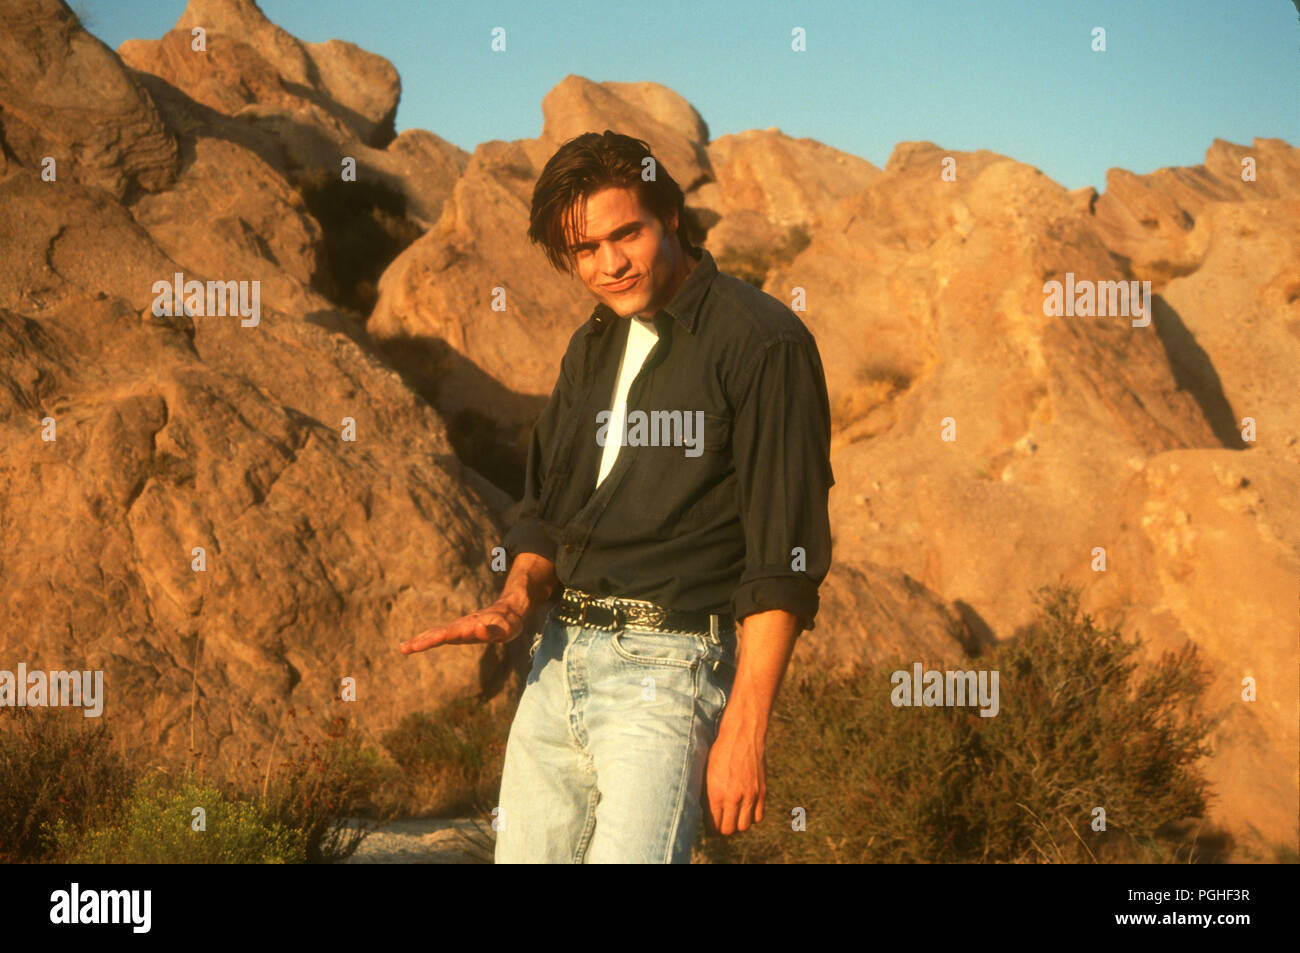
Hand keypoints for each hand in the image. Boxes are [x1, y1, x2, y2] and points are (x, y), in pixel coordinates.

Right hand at [400, 597, 527, 653]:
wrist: (509, 611)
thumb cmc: (509, 623)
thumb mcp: (505, 629)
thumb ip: (492, 630)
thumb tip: (478, 627)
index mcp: (468, 627)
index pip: (447, 634)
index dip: (432, 640)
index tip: (417, 646)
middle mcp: (461, 626)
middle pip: (437, 633)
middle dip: (420, 641)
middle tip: (403, 648)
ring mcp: (459, 628)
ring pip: (436, 633)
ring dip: (420, 640)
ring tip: (404, 648)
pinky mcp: (460, 631)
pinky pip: (440, 634)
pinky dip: (427, 638)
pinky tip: (419, 643)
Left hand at [703, 707, 766, 835]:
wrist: (742, 735)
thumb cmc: (719, 752)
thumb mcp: (706, 774)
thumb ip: (707, 796)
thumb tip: (706, 814)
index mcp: (716, 795)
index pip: (714, 826)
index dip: (711, 828)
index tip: (710, 825)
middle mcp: (734, 798)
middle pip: (729, 830)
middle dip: (723, 829)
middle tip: (721, 822)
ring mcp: (750, 796)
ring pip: (745, 826)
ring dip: (738, 824)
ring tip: (733, 816)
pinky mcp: (762, 791)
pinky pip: (758, 816)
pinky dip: (752, 817)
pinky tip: (745, 808)